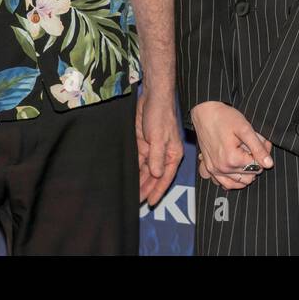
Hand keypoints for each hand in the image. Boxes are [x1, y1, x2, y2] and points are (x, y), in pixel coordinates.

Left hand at [136, 86, 183, 205]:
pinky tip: (125, 177)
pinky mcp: (142, 145)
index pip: (166, 177)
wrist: (152, 98)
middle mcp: (163, 154)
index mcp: (172, 154)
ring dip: (138, 180)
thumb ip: (157, 156)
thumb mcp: (159, 137)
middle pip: (154, 176)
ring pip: (144, 170)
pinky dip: (132, 169)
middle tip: (136, 202)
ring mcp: (152, 150)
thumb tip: (156, 174)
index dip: (158, 190)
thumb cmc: (161, 115)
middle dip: (146, 188)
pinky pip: (137, 161)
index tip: (151, 202)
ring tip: (129, 193)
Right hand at [190, 101, 272, 190]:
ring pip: (239, 183)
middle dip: (255, 162)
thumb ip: (258, 147)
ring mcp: (214, 170)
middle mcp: (222, 168)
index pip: (258, 167)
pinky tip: (236, 169)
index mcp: (232, 159)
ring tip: (245, 155)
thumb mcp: (245, 128)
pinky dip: (232, 180)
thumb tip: (269, 164)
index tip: (260, 142)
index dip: (263, 153)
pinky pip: (223, 183)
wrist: (205, 112)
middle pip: (250, 175)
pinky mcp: (208, 168)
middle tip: (254, 145)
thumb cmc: (224, 118)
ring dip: (246, 172)